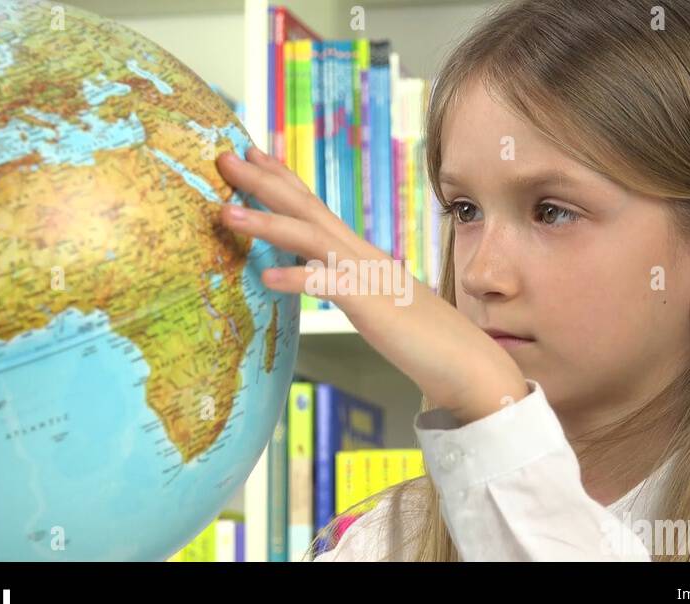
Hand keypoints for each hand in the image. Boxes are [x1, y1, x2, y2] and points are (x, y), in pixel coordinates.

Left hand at [215, 146, 528, 425]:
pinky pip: (328, 287)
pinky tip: (265, 277)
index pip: (314, 205)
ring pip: (309, 238)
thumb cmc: (421, 339)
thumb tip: (322, 281)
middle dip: (262, 181)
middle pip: (306, 208)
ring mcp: (367, 277)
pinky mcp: (372, 306)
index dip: (280, 177)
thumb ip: (348, 286)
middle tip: (223, 157)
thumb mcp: (376, 303)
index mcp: (360, 253)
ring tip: (225, 212)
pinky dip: (296, 278)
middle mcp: (361, 255)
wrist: (467, 364)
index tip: (249, 153)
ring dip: (266, 222)